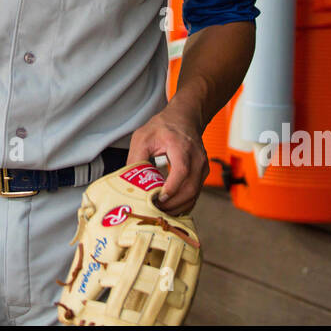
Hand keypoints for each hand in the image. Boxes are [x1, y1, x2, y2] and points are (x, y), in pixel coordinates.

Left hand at [126, 99, 209, 215]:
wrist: (185, 118)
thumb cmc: (163, 127)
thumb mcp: (143, 137)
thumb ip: (136, 158)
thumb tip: (128, 182)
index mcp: (181, 146)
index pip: (181, 171)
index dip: (171, 188)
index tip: (159, 198)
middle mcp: (196, 157)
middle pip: (190, 188)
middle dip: (173, 204)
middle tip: (155, 210)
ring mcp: (202, 166)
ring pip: (194, 194)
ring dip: (178, 207)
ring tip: (160, 211)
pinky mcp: (202, 174)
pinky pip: (195, 193)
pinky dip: (184, 203)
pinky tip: (170, 207)